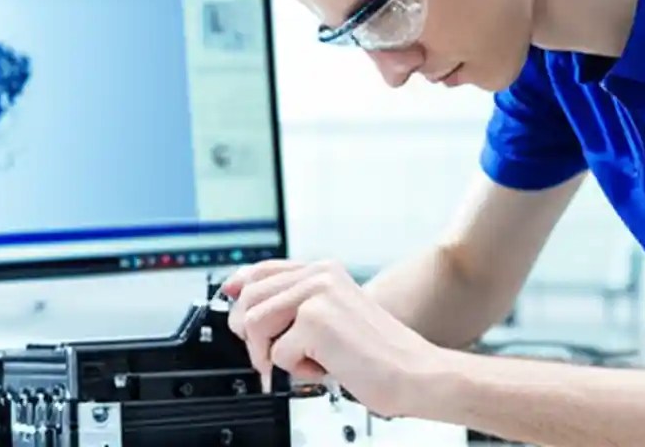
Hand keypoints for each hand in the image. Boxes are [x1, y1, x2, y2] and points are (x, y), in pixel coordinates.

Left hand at [221, 259, 445, 417]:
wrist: (415, 373)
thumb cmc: (378, 353)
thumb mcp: (334, 316)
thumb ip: (297, 305)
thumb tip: (248, 307)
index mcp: (324, 271)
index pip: (263, 269)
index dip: (239, 286)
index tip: (229, 298)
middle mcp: (319, 276)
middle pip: (249, 298)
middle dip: (249, 333)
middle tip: (268, 355)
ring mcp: (316, 295)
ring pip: (255, 324)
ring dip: (270, 354)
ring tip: (302, 362)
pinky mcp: (315, 322)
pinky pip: (277, 354)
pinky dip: (296, 370)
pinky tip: (325, 366)